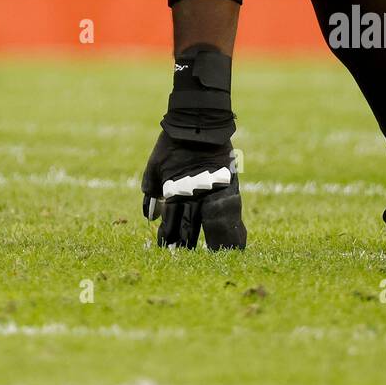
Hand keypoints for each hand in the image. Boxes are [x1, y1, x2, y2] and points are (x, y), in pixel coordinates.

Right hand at [141, 129, 244, 249]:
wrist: (193, 123)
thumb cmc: (172, 142)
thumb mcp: (157, 165)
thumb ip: (151, 186)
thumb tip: (150, 216)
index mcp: (177, 194)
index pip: (173, 222)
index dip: (170, 236)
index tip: (167, 251)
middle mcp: (194, 197)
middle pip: (191, 225)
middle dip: (189, 242)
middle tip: (189, 261)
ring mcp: (211, 193)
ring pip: (210, 223)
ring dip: (213, 241)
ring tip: (216, 257)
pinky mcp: (227, 186)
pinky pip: (229, 210)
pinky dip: (233, 228)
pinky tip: (236, 244)